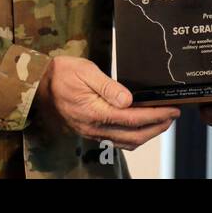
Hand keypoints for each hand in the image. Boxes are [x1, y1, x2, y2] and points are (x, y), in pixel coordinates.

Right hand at [34, 56, 178, 149]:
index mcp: (95, 112)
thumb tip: (129, 100)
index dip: (155, 116)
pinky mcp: (90, 131)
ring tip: (161, 122)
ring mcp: (91, 132)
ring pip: (126, 141)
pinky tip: (141, 127)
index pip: (132, 118)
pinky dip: (133, 136)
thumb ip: (108, 87)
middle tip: (172, 117)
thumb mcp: (86, 71)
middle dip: (156, 127)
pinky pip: (116, 140)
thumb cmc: (62, 74)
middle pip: (133, 135)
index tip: (171, 110)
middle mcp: (94, 127)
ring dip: (147, 134)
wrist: (39, 84)